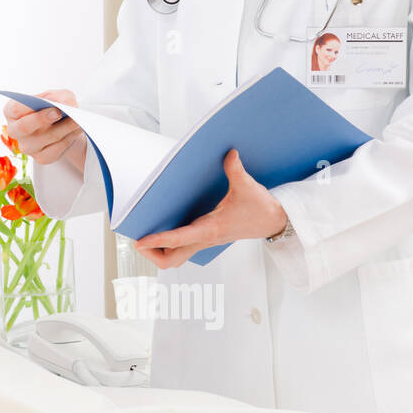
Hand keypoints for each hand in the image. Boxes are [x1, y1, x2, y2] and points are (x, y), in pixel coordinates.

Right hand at [3, 89, 84, 164]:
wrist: (64, 125)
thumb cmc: (55, 108)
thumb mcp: (58, 96)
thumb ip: (61, 97)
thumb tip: (66, 104)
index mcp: (12, 112)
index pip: (15, 110)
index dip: (31, 107)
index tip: (52, 106)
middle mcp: (15, 131)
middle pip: (23, 128)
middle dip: (42, 120)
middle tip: (60, 113)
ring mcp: (26, 147)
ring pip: (43, 139)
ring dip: (62, 129)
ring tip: (76, 120)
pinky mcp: (40, 158)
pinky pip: (54, 151)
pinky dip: (67, 140)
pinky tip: (75, 131)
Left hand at [131, 149, 288, 269]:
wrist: (274, 221)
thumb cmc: (260, 208)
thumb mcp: (248, 186)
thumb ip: (236, 170)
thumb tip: (230, 153)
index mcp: (210, 229)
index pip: (178, 239)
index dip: (157, 240)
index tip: (140, 241)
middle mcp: (204, 239)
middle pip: (171, 259)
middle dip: (152, 254)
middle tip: (138, 240)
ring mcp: (204, 242)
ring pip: (175, 258)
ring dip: (158, 252)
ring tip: (145, 238)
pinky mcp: (206, 240)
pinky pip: (181, 250)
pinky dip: (168, 246)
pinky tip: (162, 232)